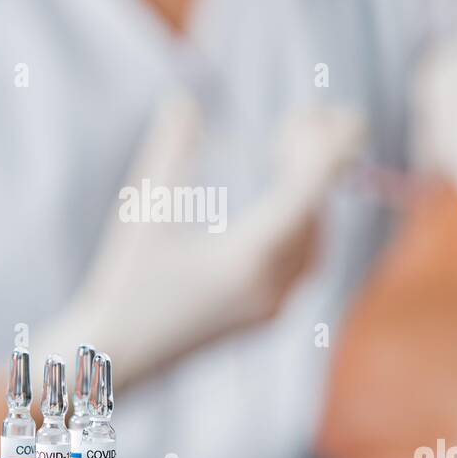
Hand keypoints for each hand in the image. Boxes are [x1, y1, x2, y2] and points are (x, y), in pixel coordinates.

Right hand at [38, 94, 366, 388]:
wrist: (116, 357)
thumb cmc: (122, 283)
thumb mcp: (144, 210)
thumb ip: (170, 152)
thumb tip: (184, 100)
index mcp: (247, 258)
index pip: (309, 192)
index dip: (328, 148)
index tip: (340, 113)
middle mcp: (271, 286)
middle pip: (317, 213)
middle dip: (319, 161)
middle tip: (309, 115)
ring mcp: (272, 306)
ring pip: (316, 239)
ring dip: (312, 191)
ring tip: (292, 147)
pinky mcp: (264, 317)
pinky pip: (304, 262)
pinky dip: (304, 222)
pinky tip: (286, 195)